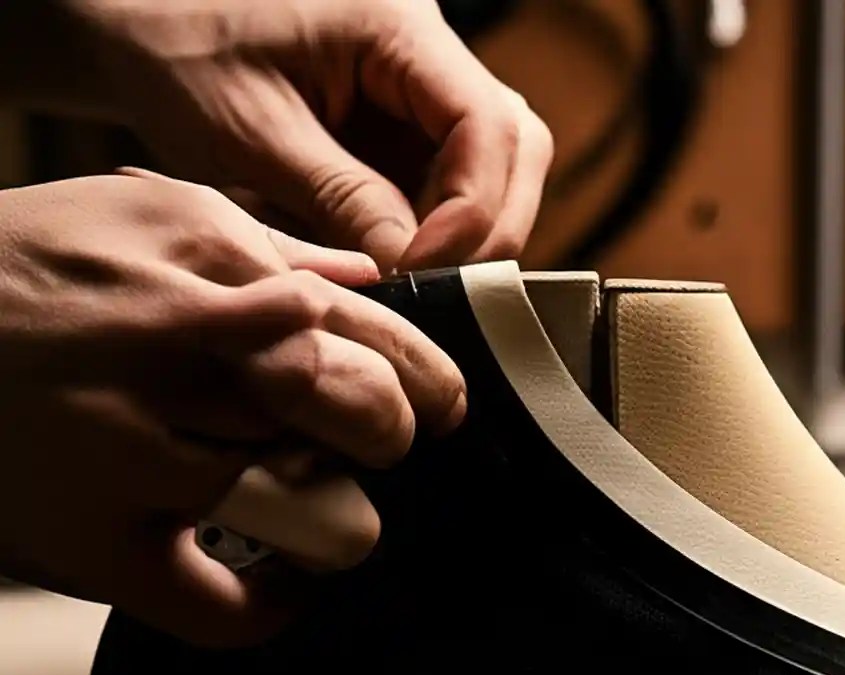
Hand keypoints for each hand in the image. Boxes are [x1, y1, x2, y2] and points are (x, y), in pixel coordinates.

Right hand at [0, 171, 465, 646]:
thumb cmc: (20, 263)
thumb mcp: (144, 209)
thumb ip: (264, 242)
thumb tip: (362, 278)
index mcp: (217, 274)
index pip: (375, 335)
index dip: (429, 377)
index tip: (442, 403)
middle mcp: (190, 362)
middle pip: (361, 417)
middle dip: (392, 436)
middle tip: (381, 445)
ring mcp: (143, 456)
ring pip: (312, 507)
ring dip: (333, 509)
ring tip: (314, 497)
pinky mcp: (97, 542)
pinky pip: (220, 607)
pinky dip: (268, 607)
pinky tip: (278, 585)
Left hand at [65, 0, 554, 273]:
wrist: (141, 19)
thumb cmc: (179, 49)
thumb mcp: (249, 131)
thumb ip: (340, 198)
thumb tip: (413, 271)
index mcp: (396, 26)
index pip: (487, 123)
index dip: (473, 208)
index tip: (422, 269)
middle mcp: (430, 49)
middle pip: (516, 143)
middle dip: (489, 226)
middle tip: (440, 290)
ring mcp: (425, 84)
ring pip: (498, 164)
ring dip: (469, 230)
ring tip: (417, 279)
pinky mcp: (408, 119)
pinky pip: (454, 176)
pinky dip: (440, 226)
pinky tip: (402, 257)